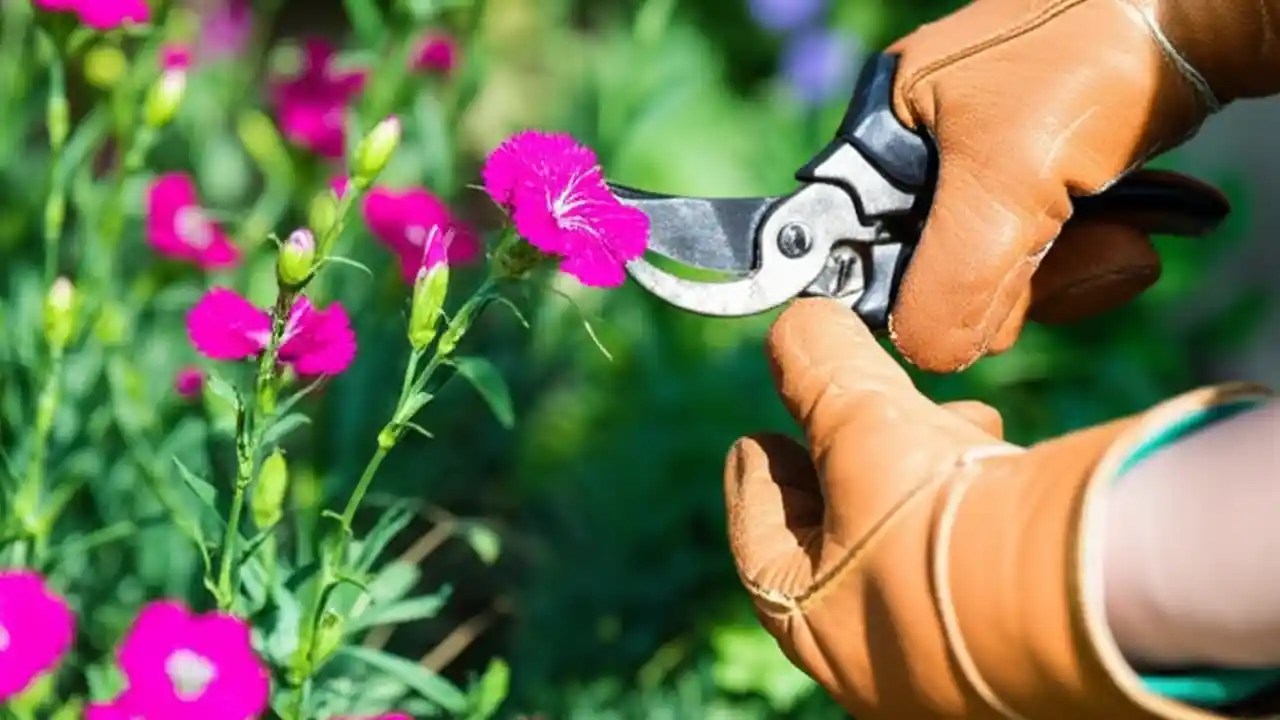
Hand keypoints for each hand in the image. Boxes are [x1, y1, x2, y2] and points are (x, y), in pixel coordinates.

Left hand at [723, 298, 1265, 718]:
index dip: (757, 477)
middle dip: (850, 460)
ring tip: (955, 421)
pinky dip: (974, 501)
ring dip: (923, 473)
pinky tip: (998, 455)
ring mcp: (949, 655)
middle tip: (859, 411)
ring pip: (911, 547)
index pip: (759, 543)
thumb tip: (800, 324)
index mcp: (812, 624)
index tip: (760, 434)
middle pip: (840, 541)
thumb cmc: (947, 522)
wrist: (1094, 590)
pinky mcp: (1016, 635)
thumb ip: (820, 368)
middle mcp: (876, 660)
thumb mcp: (861, 423)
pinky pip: (972, 560)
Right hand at [880, 0, 1275, 371]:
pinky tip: (1131, 234)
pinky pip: (1043, 262)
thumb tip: (925, 352)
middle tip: (1068, 246)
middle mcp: (924, 153)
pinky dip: (1089, 263)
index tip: (969, 300)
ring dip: (1067, 278)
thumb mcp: (1009, 178)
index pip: (857, 246)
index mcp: (886, 131)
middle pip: (935, 275)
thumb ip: (952, 276)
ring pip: (997, 279)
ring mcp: (985, 171)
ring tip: (1122, 240)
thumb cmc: (1092, 64)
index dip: (906, 290)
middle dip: (1014, 283)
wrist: (1200, 24)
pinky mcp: (1041, 185)